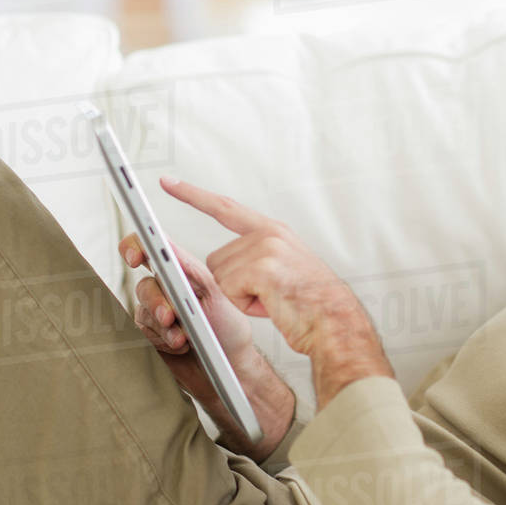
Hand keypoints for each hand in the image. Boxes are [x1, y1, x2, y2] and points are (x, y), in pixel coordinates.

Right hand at [119, 233, 252, 365]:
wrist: (231, 365)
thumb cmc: (229, 328)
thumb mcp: (217, 293)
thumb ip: (191, 271)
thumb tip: (168, 251)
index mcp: (182, 272)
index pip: (151, 249)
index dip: (136, 246)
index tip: (136, 257)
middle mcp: (165, 289)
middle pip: (144, 285)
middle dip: (156, 302)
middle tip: (170, 316)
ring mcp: (155, 313)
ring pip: (142, 312)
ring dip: (164, 328)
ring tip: (184, 338)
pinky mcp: (150, 336)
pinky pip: (142, 335)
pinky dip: (162, 342)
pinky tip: (181, 346)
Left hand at [157, 176, 393, 406]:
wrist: (336, 321)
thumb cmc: (311, 304)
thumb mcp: (286, 267)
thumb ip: (257, 256)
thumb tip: (223, 265)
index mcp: (274, 231)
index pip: (225, 208)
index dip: (194, 195)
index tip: (169, 183)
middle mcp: (269, 234)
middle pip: (217, 260)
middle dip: (235, 285)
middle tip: (270, 295)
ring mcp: (266, 248)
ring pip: (222, 278)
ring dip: (242, 298)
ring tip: (275, 300)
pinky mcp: (262, 268)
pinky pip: (231, 290)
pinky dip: (247, 306)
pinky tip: (273, 304)